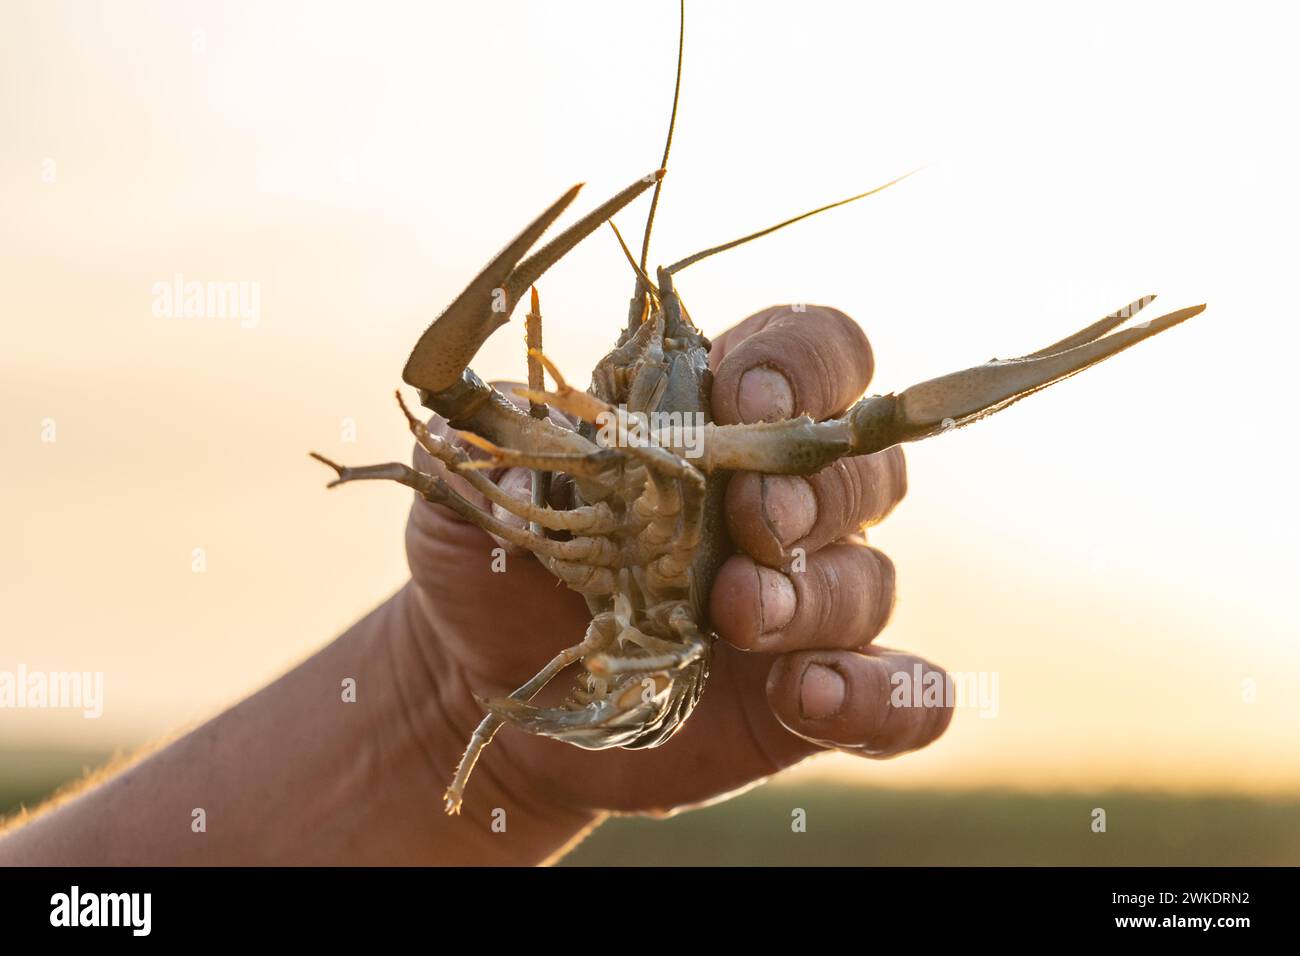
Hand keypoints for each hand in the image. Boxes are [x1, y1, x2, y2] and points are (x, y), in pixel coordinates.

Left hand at [396, 305, 952, 849]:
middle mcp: (783, 505)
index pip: (815, 352)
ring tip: (739, 618)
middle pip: (863, 466)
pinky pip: (910, 695)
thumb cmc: (491, 570)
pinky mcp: (821, 697)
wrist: (491, 688)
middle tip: (749, 527)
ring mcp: (809, 602)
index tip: (747, 401)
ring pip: (874, 577)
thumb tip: (509, 419)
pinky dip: (891, 698)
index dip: (803, 365)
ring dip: (818, 595)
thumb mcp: (468, 497)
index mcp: (718, 424)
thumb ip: (488, 444)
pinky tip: (816, 699)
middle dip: (812, 492)